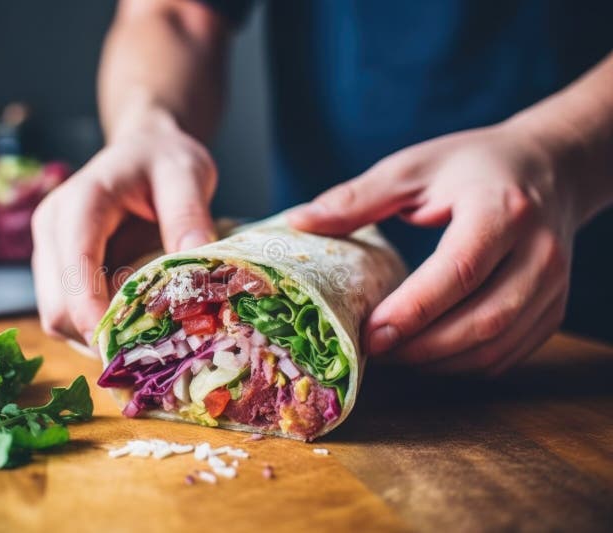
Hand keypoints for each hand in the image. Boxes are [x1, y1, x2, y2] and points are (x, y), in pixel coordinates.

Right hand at [31, 111, 216, 343]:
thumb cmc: (163, 160)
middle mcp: (53, 231)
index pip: (72, 264)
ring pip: (58, 319)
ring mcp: (52, 255)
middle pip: (57, 305)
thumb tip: (197, 264)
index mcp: (79, 204)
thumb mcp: (186, 173)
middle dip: (98, 337)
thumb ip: (188, 213)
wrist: (145, 152)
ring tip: (148, 353)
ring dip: (98, 341)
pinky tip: (137, 338)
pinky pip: (71, 317)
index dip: (92, 309)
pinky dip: (100, 333)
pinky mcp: (62, 274)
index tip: (124, 347)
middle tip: (150, 362)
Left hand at [288, 121, 582, 374]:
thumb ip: (358, 198)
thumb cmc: (474, 166)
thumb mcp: (414, 168)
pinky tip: (427, 354)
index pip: (459, 272)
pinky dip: (463, 365)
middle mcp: (539, 252)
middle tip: (371, 352)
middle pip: (482, 321)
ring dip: (438, 363)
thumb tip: (299, 222)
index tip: (368, 335)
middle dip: (420, 348)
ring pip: (495, 347)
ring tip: (392, 356)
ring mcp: (554, 285)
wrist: (549, 168)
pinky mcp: (554, 307)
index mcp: (501, 209)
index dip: (412, 311)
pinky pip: (508, 354)